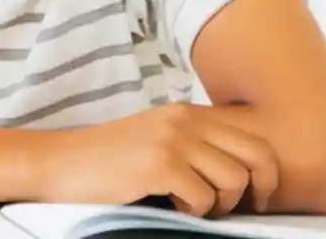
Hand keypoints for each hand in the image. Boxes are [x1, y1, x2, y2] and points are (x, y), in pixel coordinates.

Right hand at [36, 103, 279, 217]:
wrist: (57, 164)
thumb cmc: (106, 162)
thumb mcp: (156, 140)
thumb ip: (194, 146)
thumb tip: (243, 178)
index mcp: (187, 113)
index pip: (255, 140)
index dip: (268, 175)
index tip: (257, 198)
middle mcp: (184, 120)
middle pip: (257, 157)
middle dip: (257, 190)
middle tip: (238, 210)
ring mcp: (172, 140)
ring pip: (233, 181)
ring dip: (218, 205)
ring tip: (191, 207)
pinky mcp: (159, 164)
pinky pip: (203, 199)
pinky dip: (191, 213)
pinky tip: (167, 207)